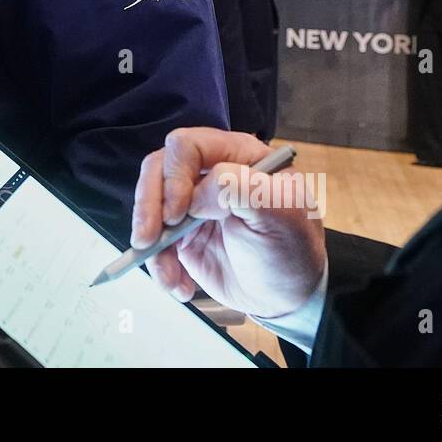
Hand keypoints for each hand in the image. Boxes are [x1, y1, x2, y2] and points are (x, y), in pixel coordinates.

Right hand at [132, 129, 325, 319]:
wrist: (288, 295)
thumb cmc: (293, 249)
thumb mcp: (281, 213)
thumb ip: (243, 189)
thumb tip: (197, 195)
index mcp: (237, 156)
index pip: (188, 146)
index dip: (175, 175)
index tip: (179, 212)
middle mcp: (210, 173)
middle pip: (159, 169)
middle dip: (149, 204)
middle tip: (149, 238)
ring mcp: (192, 203)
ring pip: (149, 203)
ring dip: (149, 239)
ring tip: (167, 274)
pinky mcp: (180, 234)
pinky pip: (153, 240)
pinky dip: (158, 264)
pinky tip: (177, 283)